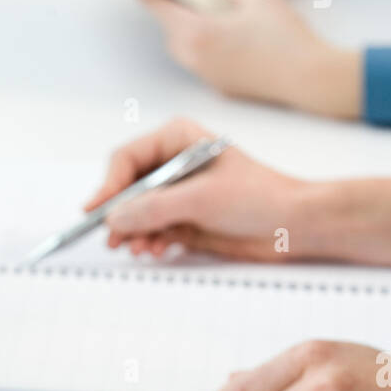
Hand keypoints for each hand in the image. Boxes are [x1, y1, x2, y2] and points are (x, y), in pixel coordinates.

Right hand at [87, 119, 390, 266]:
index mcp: (178, 140)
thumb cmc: (260, 197)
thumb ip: (153, 207)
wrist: (293, 225)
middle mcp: (174, 165)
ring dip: (134, 233)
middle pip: (127, 188)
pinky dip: (149, 242)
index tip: (97, 212)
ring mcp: (178, 194)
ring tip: (139, 249)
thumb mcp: (201, 199)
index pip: (127, 159)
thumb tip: (115, 218)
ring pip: (137, 214)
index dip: (109, 186)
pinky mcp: (184, 219)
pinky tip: (154, 250)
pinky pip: (152, 230)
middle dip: (120, 215)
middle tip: (112, 239)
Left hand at [125, 0, 359, 118]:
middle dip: (173, 1)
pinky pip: (204, 56)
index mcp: (196, 33)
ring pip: (187, 40)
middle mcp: (194, 58)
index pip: (155, 3)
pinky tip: (233, 29)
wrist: (310, 79)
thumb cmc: (286, 38)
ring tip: (215, 3)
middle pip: (171, 23)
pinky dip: (209, 39)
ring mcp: (205, 75)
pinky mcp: (220, 84)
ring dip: (194, 21)